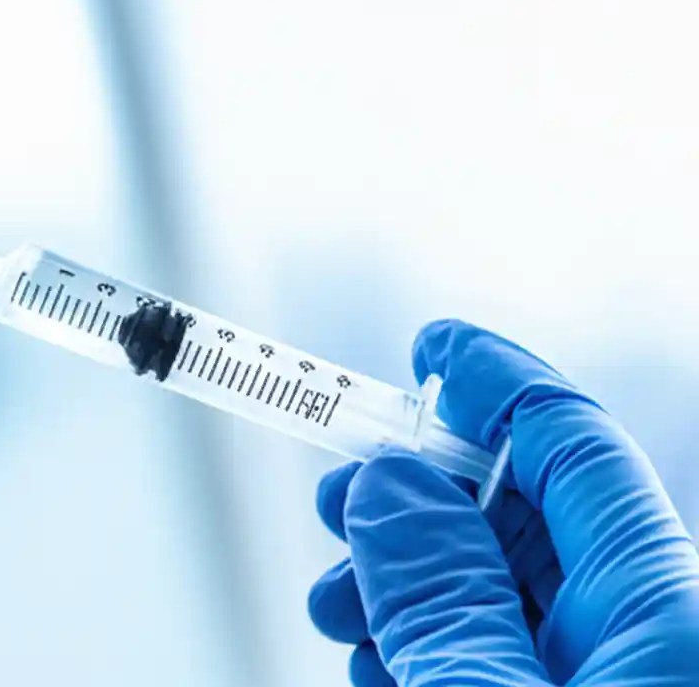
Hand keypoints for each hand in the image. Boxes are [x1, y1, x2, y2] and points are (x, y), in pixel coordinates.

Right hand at [308, 319, 698, 684]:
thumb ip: (443, 596)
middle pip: (526, 521)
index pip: (579, 448)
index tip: (428, 349)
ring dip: (399, 583)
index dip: (498, 384)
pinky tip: (375, 662)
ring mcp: (603, 685)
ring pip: (497, 595)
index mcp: (666, 616)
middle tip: (338, 499)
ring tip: (336, 607)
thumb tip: (388, 485)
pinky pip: (492, 659)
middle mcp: (641, 640)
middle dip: (415, 498)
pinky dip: (422, 646)